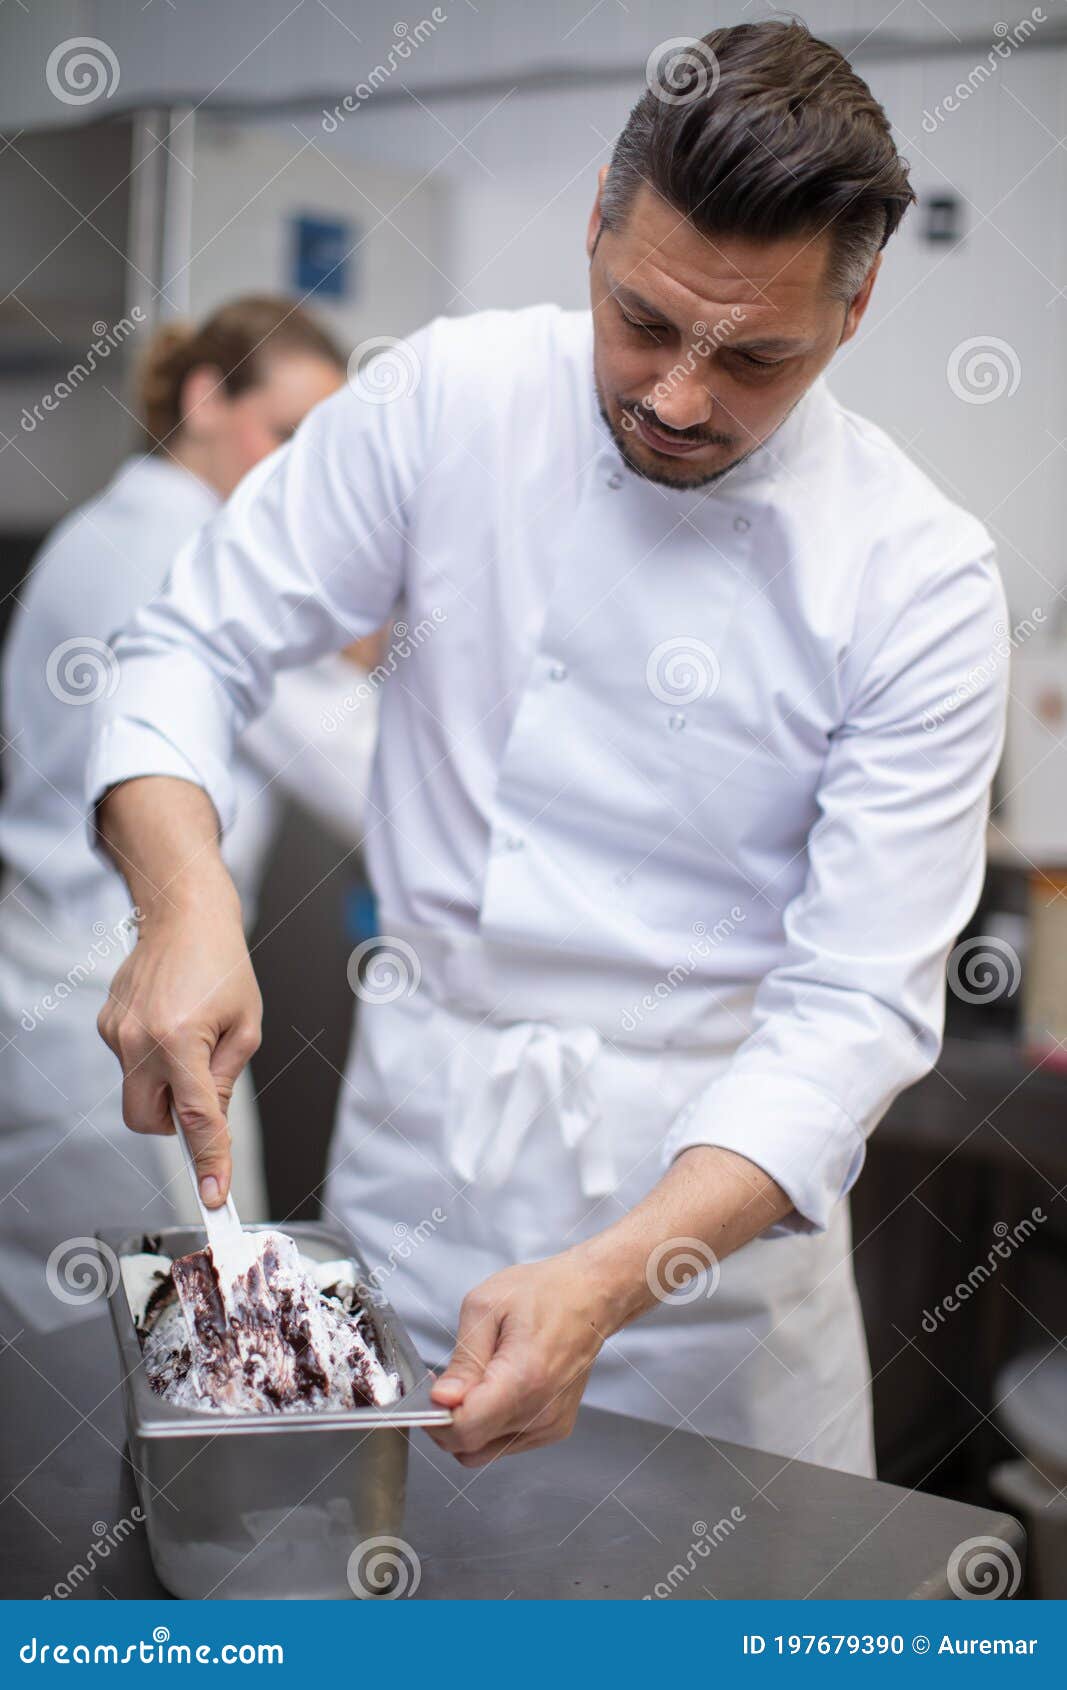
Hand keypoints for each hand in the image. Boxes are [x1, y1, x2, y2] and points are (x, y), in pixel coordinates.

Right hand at [97, 874, 261, 1205]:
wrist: (183, 916)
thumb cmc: (223, 965)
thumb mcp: (245, 1026)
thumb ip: (226, 1080)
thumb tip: (209, 1127)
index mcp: (180, 1039)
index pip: (195, 1118)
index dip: (210, 1159)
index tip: (216, 1194)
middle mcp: (139, 1039)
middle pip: (147, 1121)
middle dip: (175, 1123)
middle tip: (201, 1094)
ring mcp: (115, 1032)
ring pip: (138, 1092)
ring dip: (167, 1083)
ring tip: (191, 1037)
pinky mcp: (105, 1024)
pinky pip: (130, 1064)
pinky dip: (153, 1058)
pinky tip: (171, 1021)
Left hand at [427, 1250, 615, 1467]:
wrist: (590, 1296)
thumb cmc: (544, 1292)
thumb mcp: (486, 1307)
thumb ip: (462, 1359)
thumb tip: (442, 1399)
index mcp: (523, 1379)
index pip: (464, 1430)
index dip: (435, 1417)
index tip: (430, 1393)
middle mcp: (541, 1411)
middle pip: (470, 1447)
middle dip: (447, 1422)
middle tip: (446, 1385)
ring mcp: (550, 1425)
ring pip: (485, 1451)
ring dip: (469, 1425)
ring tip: (474, 1383)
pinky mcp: (555, 1428)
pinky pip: (507, 1443)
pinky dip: (491, 1426)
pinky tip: (496, 1390)